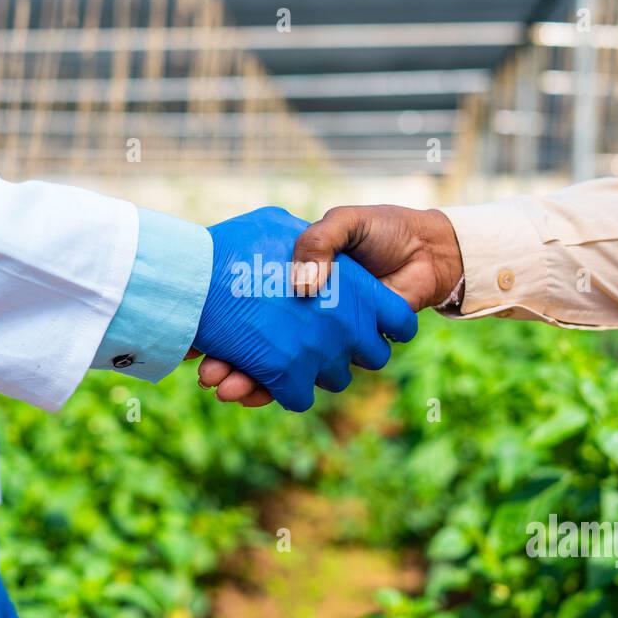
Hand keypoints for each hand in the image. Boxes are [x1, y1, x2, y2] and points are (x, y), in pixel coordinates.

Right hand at [199, 205, 462, 405]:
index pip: (244, 312)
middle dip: (224, 364)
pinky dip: (269, 393)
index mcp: (296, 286)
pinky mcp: (333, 361)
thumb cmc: (378, 232)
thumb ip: (319, 242)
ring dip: (239, 380)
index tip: (196, 332)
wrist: (421, 250)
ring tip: (215, 380)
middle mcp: (301, 318)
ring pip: (264, 373)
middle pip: (250, 349)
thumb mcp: (340, 224)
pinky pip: (297, 390)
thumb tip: (303, 288)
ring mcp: (316, 343)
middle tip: (200, 368)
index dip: (219, 324)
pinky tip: (242, 389)